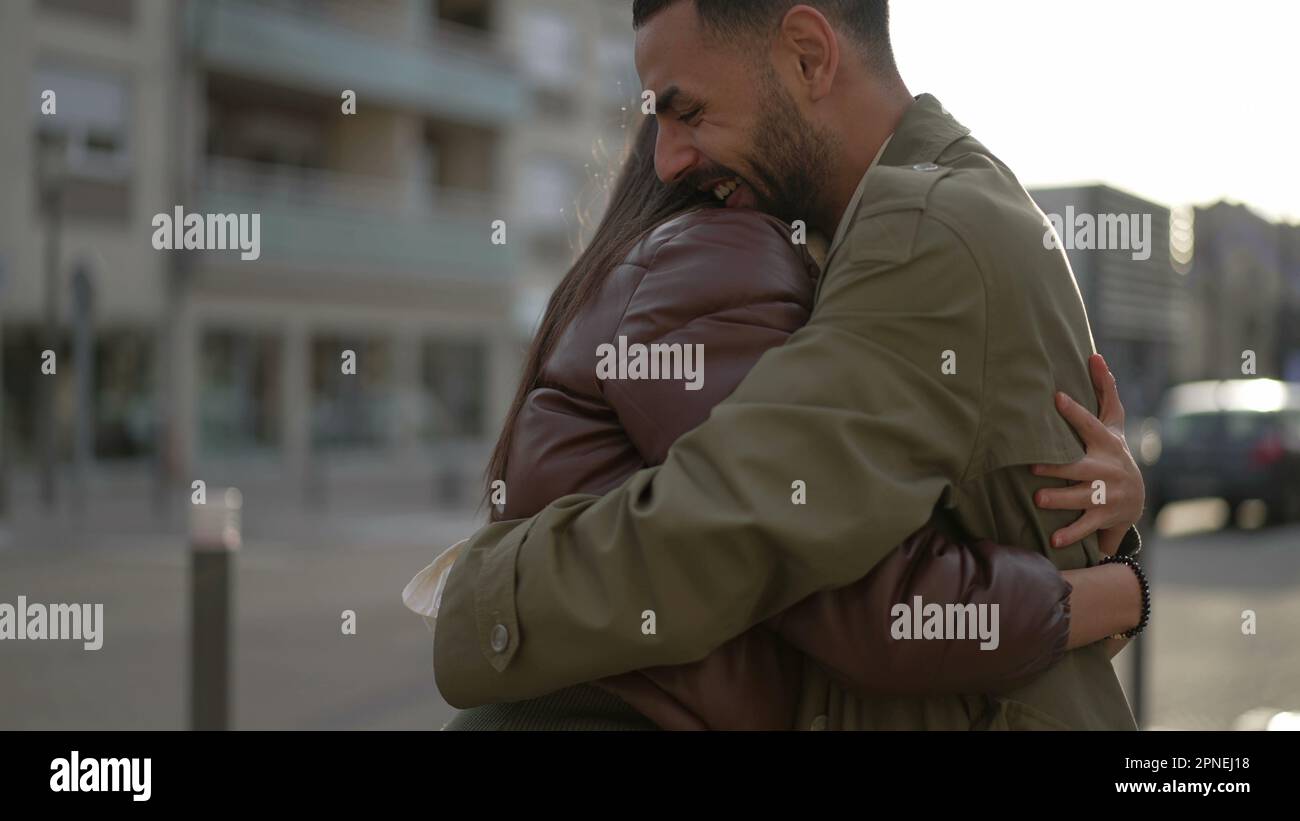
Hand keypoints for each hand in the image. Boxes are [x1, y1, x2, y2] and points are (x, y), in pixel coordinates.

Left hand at [1031, 354, 1144, 553]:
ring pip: (1080, 498)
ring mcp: (1106, 494)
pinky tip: (1054, 541)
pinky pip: (1085, 527)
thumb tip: (1095, 354)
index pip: (1090, 425)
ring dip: (1059, 500)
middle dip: (1058, 468)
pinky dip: (1070, 535)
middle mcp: (1106, 469)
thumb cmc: (1112, 452)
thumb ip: (1105, 391)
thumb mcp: (1112, 424)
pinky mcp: (1103, 517)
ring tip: (1038, 500)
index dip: (1074, 412)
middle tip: (1033, 468)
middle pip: (1080, 468)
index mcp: (1106, 444)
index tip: (1056, 398)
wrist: (1135, 498)